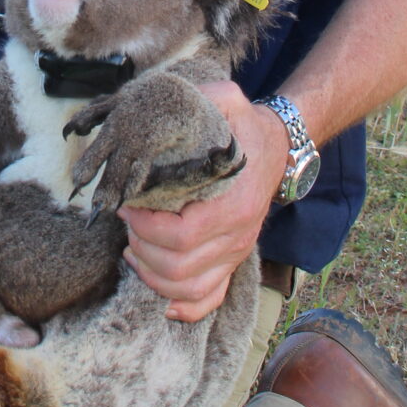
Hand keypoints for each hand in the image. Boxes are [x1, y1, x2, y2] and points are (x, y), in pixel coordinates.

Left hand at [119, 83, 288, 323]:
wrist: (281, 149)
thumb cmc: (246, 129)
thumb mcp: (227, 103)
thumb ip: (202, 100)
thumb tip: (167, 100)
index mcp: (234, 205)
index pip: (181, 236)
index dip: (145, 225)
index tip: (126, 204)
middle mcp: (236, 237)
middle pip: (178, 268)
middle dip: (141, 248)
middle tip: (128, 222)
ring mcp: (235, 254)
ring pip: (188, 290)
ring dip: (151, 276)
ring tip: (133, 250)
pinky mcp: (232, 262)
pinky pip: (208, 300)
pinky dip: (180, 306)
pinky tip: (158, 293)